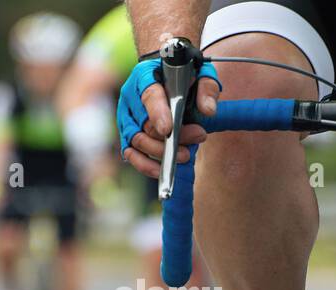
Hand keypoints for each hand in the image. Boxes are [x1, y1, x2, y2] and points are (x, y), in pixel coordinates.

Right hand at [117, 58, 221, 178]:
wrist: (167, 75)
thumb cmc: (183, 74)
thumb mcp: (201, 73)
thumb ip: (206, 88)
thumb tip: (208, 110)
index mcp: (145, 76)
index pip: (149, 96)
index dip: (157, 113)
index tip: (169, 129)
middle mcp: (130, 96)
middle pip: (145, 123)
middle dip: (172, 137)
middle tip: (198, 136)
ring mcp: (126, 117)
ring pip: (137, 141)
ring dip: (160, 152)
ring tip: (185, 154)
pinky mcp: (127, 134)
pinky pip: (131, 154)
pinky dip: (145, 165)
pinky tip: (161, 170)